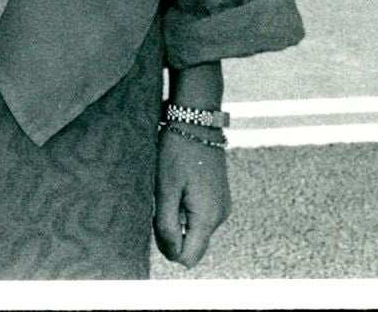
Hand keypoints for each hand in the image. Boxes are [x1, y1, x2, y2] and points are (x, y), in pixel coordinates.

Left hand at [153, 128, 229, 267]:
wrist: (196, 121)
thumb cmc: (176, 152)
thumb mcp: (164, 188)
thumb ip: (167, 225)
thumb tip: (173, 255)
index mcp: (207, 218)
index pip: (188, 257)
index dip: (167, 248)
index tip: (156, 221)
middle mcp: (220, 217)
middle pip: (191, 245)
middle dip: (171, 233)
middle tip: (161, 202)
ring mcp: (222, 207)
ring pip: (194, 230)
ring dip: (177, 219)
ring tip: (170, 190)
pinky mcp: (219, 198)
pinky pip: (199, 216)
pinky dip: (185, 209)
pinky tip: (179, 186)